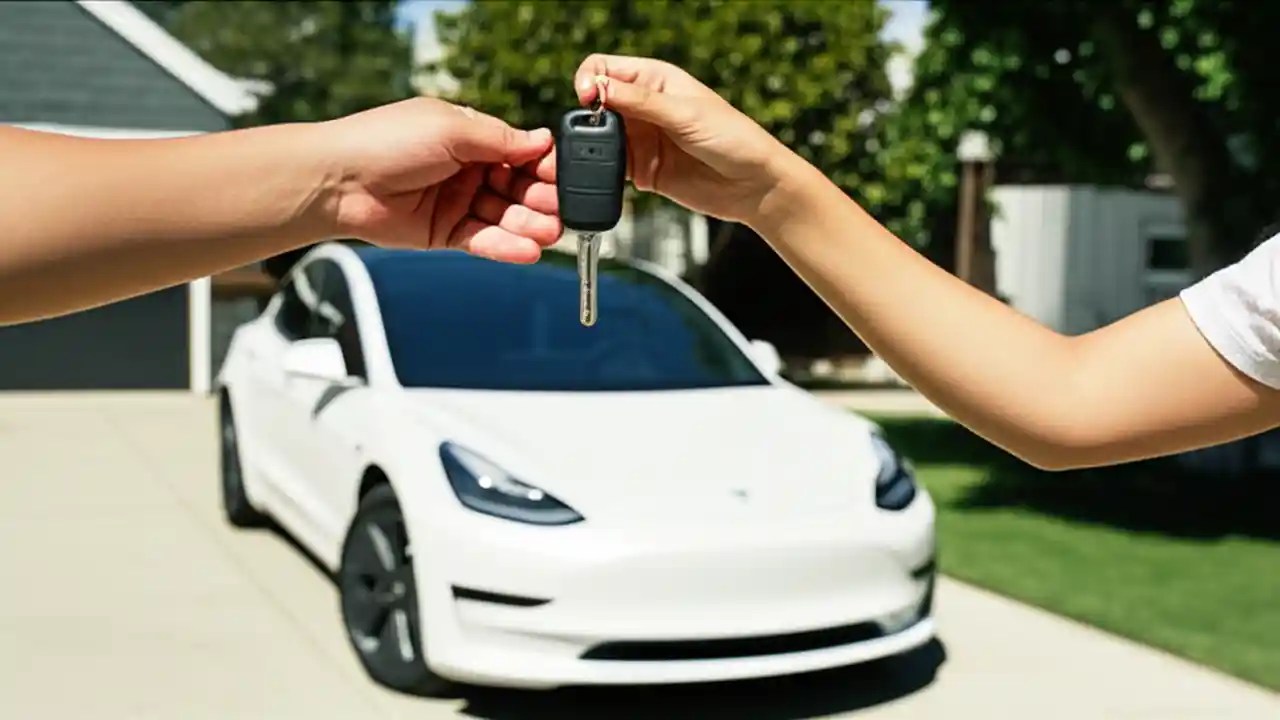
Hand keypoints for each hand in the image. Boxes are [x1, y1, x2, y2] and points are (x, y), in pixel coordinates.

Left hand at [316, 97, 560, 262]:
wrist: (337, 181)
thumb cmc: (385, 142)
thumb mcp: (451, 129)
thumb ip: (500, 139)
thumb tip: (541, 140)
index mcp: (470, 137)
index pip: (520, 152)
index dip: (543, 165)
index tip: (565, 176)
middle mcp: (467, 169)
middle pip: (518, 187)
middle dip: (541, 199)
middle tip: (561, 210)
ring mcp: (457, 201)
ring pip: (504, 216)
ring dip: (528, 225)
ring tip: (548, 233)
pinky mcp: (446, 232)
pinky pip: (483, 240)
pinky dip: (506, 246)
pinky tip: (527, 250)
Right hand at [573, 54, 797, 226]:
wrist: (754, 185)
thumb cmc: (735, 139)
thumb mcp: (685, 113)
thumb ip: (641, 102)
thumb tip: (598, 87)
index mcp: (656, 79)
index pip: (605, 68)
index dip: (589, 80)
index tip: (588, 98)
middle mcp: (644, 108)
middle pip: (596, 103)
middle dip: (586, 114)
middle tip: (588, 132)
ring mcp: (642, 139)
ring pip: (599, 137)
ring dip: (591, 145)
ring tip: (592, 154)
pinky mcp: (642, 169)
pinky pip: (611, 168)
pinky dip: (601, 171)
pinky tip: (602, 173)